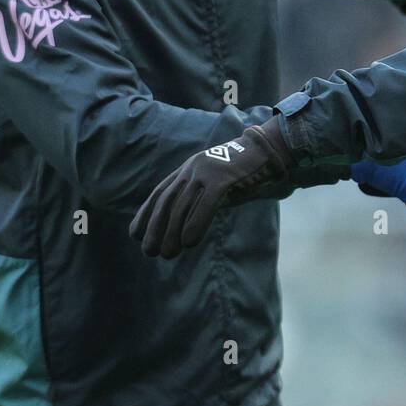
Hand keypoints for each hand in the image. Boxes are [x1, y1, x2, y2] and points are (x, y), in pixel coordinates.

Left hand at [129, 118, 293, 258]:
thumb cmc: (244, 174)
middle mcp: (192, 169)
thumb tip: (184, 228)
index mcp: (188, 169)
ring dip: (172, 233)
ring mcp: (207, 171)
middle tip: (149, 252)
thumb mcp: (216, 185)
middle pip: (167, 201)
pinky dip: (195, 224)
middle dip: (155, 228)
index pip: (160, 193)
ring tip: (167, 254)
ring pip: (182, 205)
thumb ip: (200, 200)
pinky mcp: (224, 178)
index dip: (146, 214)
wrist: (269, 151)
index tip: (136, 235)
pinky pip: (206, 204)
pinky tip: (189, 243)